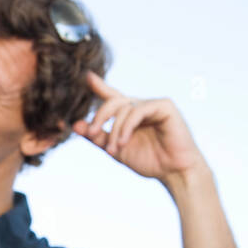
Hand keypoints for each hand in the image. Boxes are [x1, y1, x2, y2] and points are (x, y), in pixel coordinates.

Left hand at [72, 72, 205, 184]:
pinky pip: (139, 110)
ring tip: (114, 150)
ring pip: (124, 108)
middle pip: (113, 102)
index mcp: (129, 115)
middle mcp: (140, 106)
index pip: (112, 97)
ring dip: (115, 130)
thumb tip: (75, 125)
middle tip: (92, 133)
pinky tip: (125, 141)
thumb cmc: (149, 161)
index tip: (87, 76)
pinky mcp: (164, 106)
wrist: (173, 172)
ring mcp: (152, 104)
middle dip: (100, 116)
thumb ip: (97, 137)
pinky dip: (127, 126)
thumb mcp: (116, 150)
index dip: (100, 86)